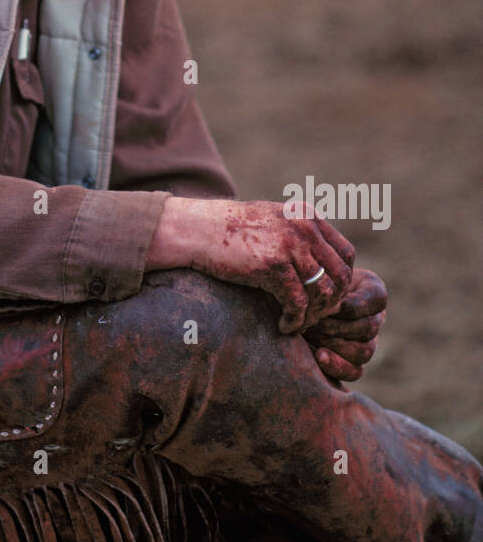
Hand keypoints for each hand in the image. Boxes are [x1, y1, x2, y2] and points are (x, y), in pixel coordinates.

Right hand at [147, 197, 354, 334]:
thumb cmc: (229, 229)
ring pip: (322, 292)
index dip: (341, 281)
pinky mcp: (272, 265)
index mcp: (307, 216)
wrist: (195, 229)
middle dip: (331, 303)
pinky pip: (298, 302)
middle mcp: (304, 227)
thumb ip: (299, 234)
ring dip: (314, 315)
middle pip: (340, 276)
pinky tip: (284, 326)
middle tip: (315, 318)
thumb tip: (321, 264)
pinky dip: (295, 320)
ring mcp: (289, 244)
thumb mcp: (272, 219)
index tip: (325, 298)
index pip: (346, 255)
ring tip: (298, 324)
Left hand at [303, 267, 386, 381]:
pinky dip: (337, 366)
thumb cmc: (304, 278)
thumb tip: (321, 287)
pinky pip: (355, 372)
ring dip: (335, 343)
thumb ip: (325, 276)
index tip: (327, 303)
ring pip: (365, 351)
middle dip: (336, 325)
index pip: (377, 300)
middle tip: (311, 320)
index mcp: (373, 293)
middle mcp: (374, 319)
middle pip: (369, 328)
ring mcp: (366, 342)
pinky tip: (319, 356)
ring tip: (311, 334)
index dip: (351, 305)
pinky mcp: (353, 363)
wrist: (293, 298)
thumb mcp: (317, 271)